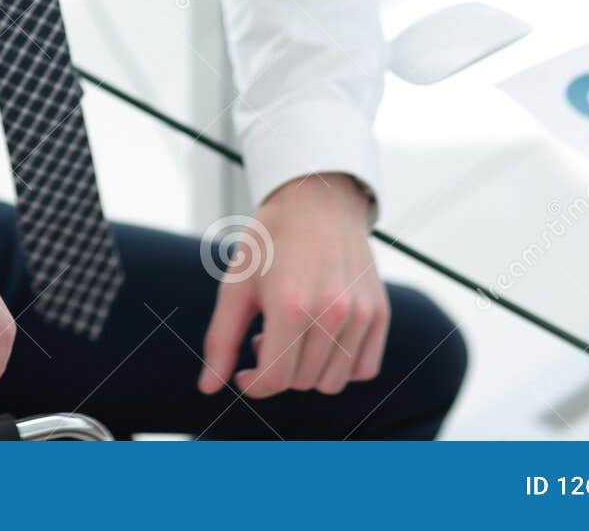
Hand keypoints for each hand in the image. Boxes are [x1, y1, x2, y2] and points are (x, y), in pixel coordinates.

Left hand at [197, 172, 387, 398]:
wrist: (317, 200)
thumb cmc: (271, 241)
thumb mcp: (236, 285)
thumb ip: (220, 340)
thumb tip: (208, 388)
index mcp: (291, 306)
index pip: (275, 380)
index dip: (253, 385)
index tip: (244, 371)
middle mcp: (331, 313)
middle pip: (302, 382)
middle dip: (277, 369)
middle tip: (267, 334)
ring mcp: (361, 314)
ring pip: (333, 382)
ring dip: (308, 369)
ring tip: (294, 333)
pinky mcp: (380, 312)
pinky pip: (364, 368)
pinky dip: (343, 365)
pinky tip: (323, 338)